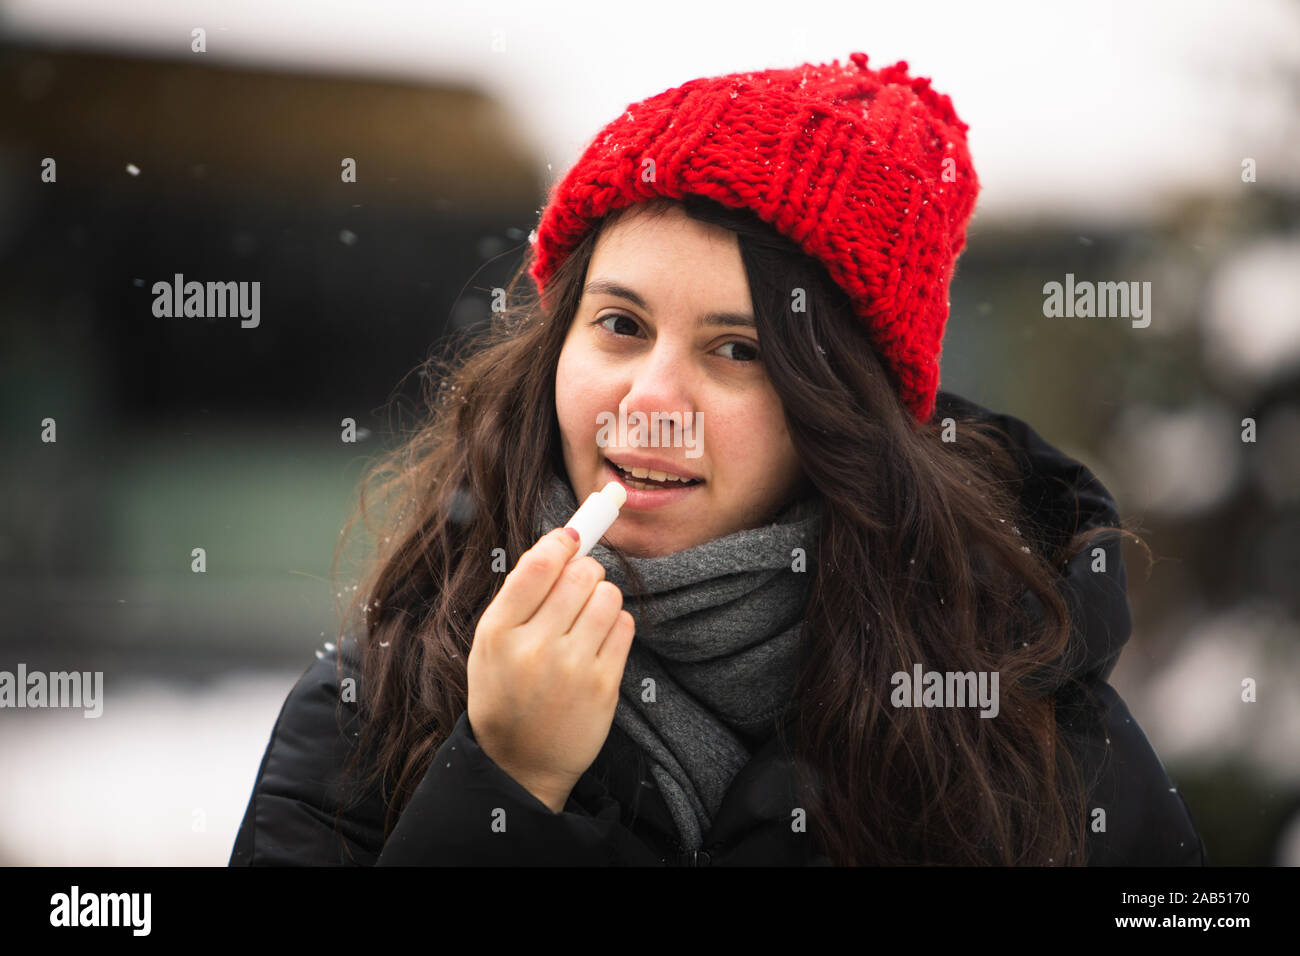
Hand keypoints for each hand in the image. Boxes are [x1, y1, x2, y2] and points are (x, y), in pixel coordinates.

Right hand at [467, 527, 635, 811]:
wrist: (519, 764)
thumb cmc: (505, 693)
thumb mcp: (490, 643)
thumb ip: (520, 594)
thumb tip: (563, 540)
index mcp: (498, 633)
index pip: (539, 565)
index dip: (562, 540)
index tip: (571, 536)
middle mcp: (535, 648)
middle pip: (581, 574)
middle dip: (584, 570)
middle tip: (576, 586)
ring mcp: (572, 669)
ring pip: (608, 595)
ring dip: (601, 597)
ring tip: (584, 618)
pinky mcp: (604, 686)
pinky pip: (624, 625)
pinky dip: (615, 624)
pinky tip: (597, 640)